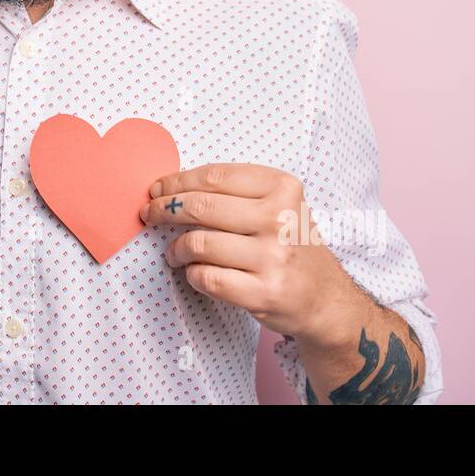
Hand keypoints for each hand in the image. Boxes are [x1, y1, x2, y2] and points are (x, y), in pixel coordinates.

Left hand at [141, 163, 368, 344]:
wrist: (324, 298)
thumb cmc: (291, 246)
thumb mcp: (278, 205)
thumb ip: (236, 193)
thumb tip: (174, 186)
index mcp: (282, 188)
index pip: (215, 177)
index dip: (177, 181)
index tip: (157, 188)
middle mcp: (280, 219)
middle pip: (201, 207)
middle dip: (165, 209)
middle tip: (150, 214)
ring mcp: (273, 257)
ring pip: (199, 244)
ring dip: (176, 249)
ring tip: (175, 252)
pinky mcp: (264, 292)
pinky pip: (207, 277)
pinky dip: (192, 274)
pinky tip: (194, 272)